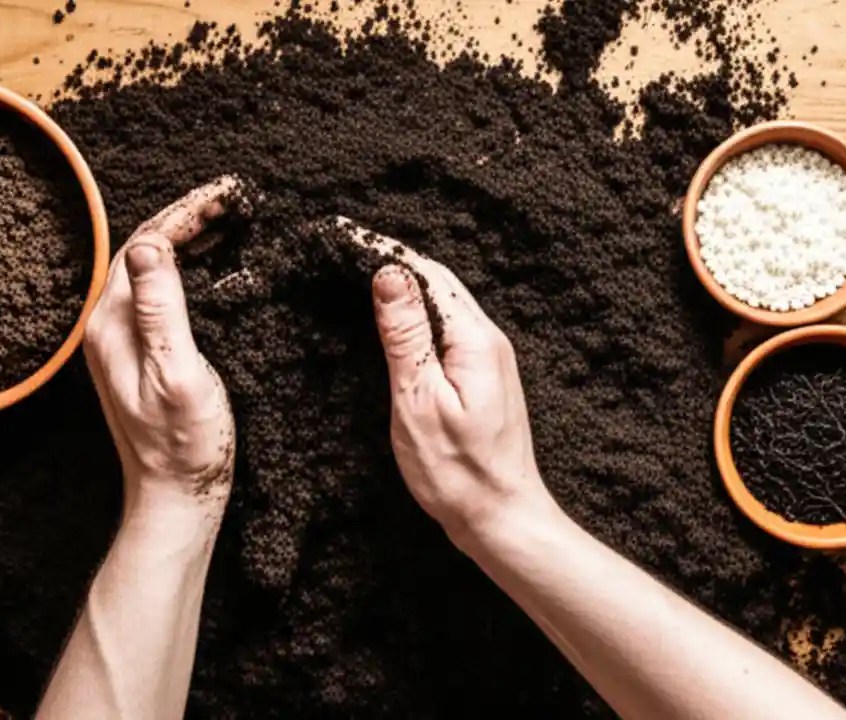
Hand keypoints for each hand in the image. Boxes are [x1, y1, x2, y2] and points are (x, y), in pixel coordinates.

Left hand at [84, 178, 238, 514]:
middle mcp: (108, 327)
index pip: (145, 245)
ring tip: (229, 219)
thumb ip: (162, 309)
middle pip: (145, 251)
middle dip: (188, 218)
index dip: (185, 212)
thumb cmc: (183, 444)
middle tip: (234, 198)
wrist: (174, 496)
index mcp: (112, 325)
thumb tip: (154, 244)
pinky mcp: (141, 354)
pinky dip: (189, 268)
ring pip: (153, 270)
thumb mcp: (177, 373)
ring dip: (188, 239)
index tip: (226, 193)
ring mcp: (122, 341)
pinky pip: (161, 294)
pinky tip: (215, 266)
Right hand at [346, 222, 549, 544]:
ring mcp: (489, 359)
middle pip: (438, 283)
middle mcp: (488, 340)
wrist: (501, 519)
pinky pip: (447, 330)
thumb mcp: (418, 400)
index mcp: (474, 339)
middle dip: (393, 261)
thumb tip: (389, 274)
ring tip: (361, 270)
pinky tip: (395, 320)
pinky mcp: (482, 378)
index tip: (344, 235)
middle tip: (345, 246)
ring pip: (443, 305)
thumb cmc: (457, 472)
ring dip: (405, 286)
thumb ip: (405, 336)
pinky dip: (417, 315)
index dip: (385, 251)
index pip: (427, 274)